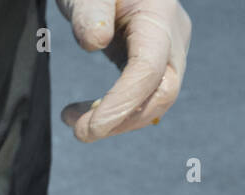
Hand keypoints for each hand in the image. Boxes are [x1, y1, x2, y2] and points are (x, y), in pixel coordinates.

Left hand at [57, 0, 191, 141]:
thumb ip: (90, 12)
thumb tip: (95, 43)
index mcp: (159, 14)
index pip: (149, 69)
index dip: (123, 103)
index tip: (91, 127)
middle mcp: (172, 35)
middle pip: (162, 93)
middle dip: (122, 120)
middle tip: (80, 132)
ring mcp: (168, 50)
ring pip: (154, 101)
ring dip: (115, 120)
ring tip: (72, 118)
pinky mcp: (154, 61)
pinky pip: (143, 96)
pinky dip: (115, 111)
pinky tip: (83, 113)